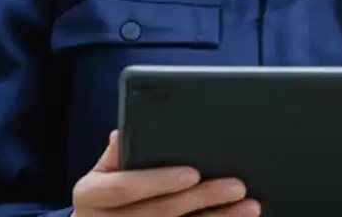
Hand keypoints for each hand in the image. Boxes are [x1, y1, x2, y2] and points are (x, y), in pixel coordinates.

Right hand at [71, 130, 259, 216]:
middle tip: (237, 186)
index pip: (125, 188)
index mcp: (91, 195)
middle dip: (201, 199)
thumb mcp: (103, 170)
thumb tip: (122, 133)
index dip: (159, 181)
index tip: (192, 173)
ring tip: (249, 207)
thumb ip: (119, 153)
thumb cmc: (106, 193)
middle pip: (159, 214)